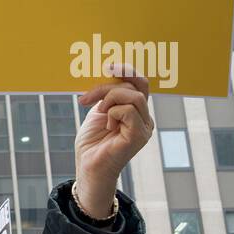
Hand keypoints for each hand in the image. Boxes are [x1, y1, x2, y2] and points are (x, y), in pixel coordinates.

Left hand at [74, 63, 153, 216]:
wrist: (87, 167)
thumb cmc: (92, 143)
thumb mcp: (98, 112)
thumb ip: (107, 96)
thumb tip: (109, 75)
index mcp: (137, 111)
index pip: (140, 83)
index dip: (127, 71)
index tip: (108, 66)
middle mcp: (145, 118)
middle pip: (135, 87)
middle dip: (108, 87)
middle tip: (87, 97)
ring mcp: (144, 128)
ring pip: (133, 97)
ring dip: (109, 100)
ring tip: (99, 114)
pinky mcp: (139, 136)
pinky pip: (128, 112)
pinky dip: (113, 113)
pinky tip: (107, 125)